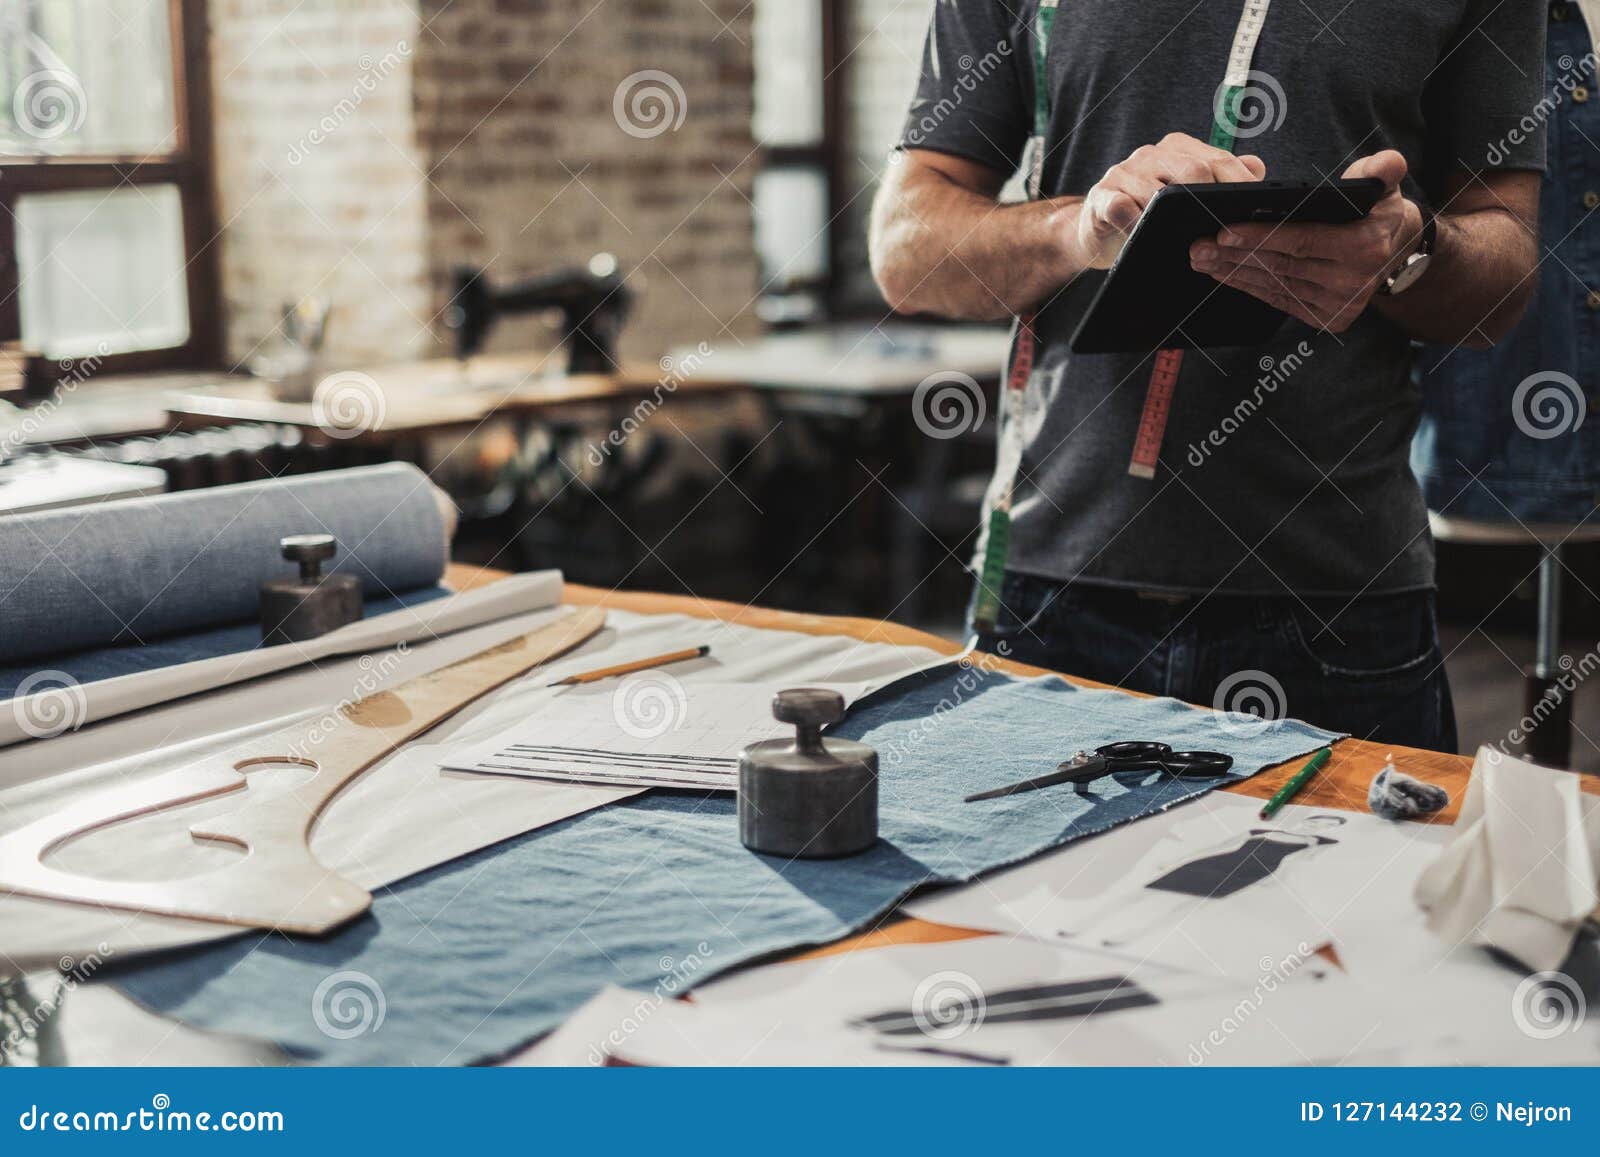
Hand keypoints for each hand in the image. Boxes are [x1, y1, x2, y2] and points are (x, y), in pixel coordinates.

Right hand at [1075, 133, 1265, 269]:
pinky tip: (1144, 235)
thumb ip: (1220, 178)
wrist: (1096, 229)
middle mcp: (1151, 155)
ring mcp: (1124, 173)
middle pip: (1193, 170)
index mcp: (1178, 149)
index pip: (1218, 158)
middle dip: (1211, 200)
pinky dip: (1135, 223)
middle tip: (1223, 227)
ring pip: (1158, 189)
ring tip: (1188, 239)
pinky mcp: (1102, 196)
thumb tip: (1257, 167)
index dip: (1239, 181)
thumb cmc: (1147, 214)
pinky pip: (1122, 207)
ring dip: (1173, 216)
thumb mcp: (1184, 196)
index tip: (1255, 205)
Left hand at [1188, 150, 1422, 333]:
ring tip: (1202, 258)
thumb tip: (1384, 165)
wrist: (1393, 252)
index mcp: (1364, 248)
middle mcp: (1351, 282)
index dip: (1261, 236)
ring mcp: (1337, 304)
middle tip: (1197, 246)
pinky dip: (1247, 285)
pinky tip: (1222, 273)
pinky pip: (1277, 299)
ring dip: (1233, 272)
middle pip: (1280, 265)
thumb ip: (1384, 169)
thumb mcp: (1386, 185)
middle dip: (1234, 254)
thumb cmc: (1377, 211)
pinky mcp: (1324, 317)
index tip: (1223, 231)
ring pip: (1274, 284)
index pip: (1302, 241)